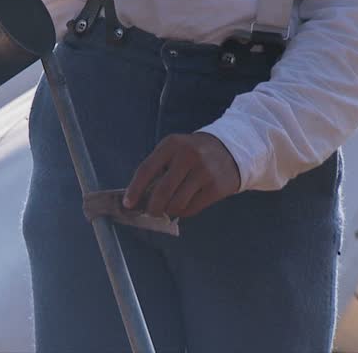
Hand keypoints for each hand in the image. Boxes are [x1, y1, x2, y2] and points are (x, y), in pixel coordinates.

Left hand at [124, 133, 240, 217]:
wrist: (230, 150)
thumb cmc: (192, 153)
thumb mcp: (174, 150)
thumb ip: (157, 169)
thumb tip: (138, 198)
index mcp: (172, 145)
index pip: (146, 169)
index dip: (134, 189)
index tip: (127, 204)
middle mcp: (188, 156)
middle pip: (162, 191)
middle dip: (152, 207)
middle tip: (150, 212)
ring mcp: (204, 171)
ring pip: (176, 203)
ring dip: (168, 211)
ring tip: (169, 207)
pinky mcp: (216, 187)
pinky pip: (191, 208)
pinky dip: (182, 212)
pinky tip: (183, 206)